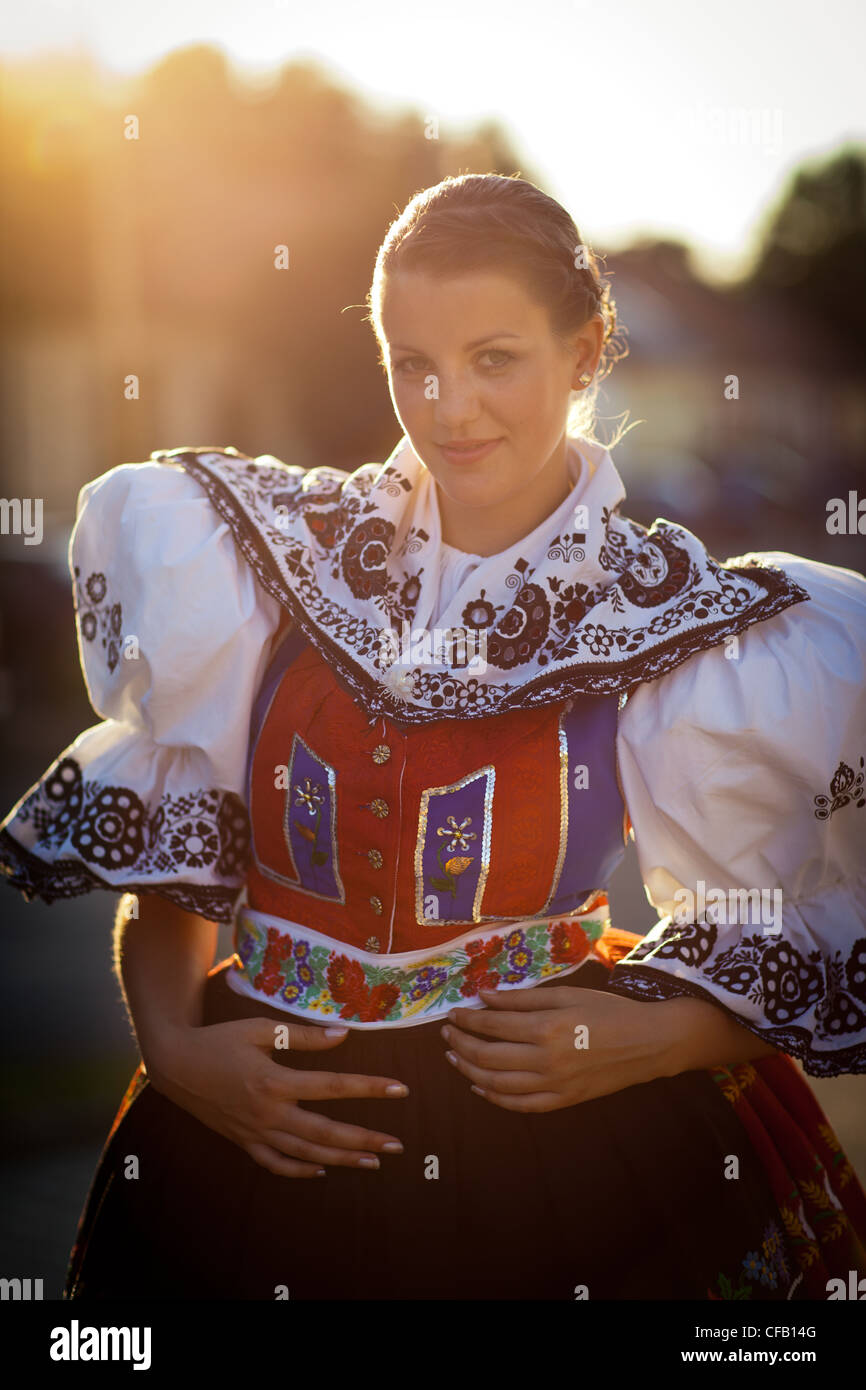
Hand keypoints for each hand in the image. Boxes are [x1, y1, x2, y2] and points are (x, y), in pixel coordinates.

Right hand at [144, 1017, 408, 1176]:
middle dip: (364, 1140)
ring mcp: (255, 1133)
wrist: (175, 1065)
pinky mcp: (244, 1142)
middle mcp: (268, 1113)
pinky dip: (301, 1172)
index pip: (333, 1086)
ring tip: (373, 1162)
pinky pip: (276, 1165)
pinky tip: (322, 1171)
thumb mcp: (260, 1029)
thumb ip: (303, 1036)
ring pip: (306, 1154)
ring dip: (342, 1159)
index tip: (400, 1090)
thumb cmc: (220, 1040)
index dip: (369, 1088)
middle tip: (397, 1146)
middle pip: (326, 1132)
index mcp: (274, 1081)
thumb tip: (344, 1035)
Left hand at [440, 984, 675, 1111]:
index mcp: (547, 1028)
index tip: (453, 1013)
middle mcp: (546, 1060)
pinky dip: (495, 1098)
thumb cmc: (608, 1011)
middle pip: (488, 1056)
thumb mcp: (566, 994)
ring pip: (497, 1084)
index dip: (467, 1019)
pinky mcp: (563, 1101)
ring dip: (469, 1071)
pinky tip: (480, 1087)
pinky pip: (521, 1105)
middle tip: (446, 1033)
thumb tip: (484, 996)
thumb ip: (522, 998)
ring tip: (454, 1057)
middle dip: (461, 1044)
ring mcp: (554, 1085)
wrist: (647, 1043)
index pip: (492, 1025)